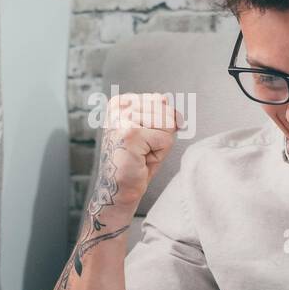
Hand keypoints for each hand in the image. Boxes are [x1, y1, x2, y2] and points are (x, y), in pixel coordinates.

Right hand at [95, 93, 184, 214]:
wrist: (120, 189)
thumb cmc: (136, 162)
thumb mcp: (153, 132)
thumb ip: (162, 114)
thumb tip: (169, 105)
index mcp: (121, 103)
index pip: (160, 101)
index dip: (161, 124)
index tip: (143, 139)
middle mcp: (119, 108)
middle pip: (166, 111)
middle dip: (162, 135)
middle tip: (143, 149)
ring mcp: (123, 120)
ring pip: (168, 123)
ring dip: (160, 145)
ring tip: (142, 154)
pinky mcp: (130, 134)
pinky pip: (165, 139)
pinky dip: (159, 154)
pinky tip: (141, 160)